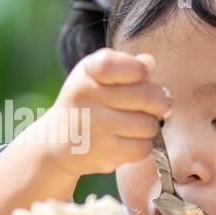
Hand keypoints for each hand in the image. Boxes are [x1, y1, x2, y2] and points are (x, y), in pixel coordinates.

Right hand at [29, 48, 171, 177]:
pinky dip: (141, 146)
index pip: (130, 66)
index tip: (142, 77)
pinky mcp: (102, 151)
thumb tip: (149, 63)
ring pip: (148, 125)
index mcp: (88, 70)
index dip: (142, 71)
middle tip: (157, 107)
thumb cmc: (86, 103)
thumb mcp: (96, 76)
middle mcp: (87, 95)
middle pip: (148, 96)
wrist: (55, 142)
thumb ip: (125, 66)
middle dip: (160, 103)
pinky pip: (142, 148)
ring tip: (135, 126)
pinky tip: (128, 141)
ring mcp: (94, 124)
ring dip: (149, 127)